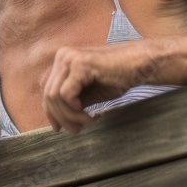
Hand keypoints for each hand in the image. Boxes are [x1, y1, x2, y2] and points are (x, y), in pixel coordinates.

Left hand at [41, 43, 156, 133]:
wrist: (141, 65)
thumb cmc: (117, 78)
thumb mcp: (88, 93)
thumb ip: (71, 101)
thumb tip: (56, 120)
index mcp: (62, 61)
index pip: (45, 88)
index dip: (49, 111)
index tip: (57, 128)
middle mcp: (62, 56)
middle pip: (48, 94)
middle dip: (61, 118)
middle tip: (77, 130)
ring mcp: (70, 58)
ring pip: (55, 96)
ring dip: (69, 116)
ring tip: (88, 122)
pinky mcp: (80, 64)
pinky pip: (66, 94)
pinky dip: (75, 110)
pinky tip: (91, 114)